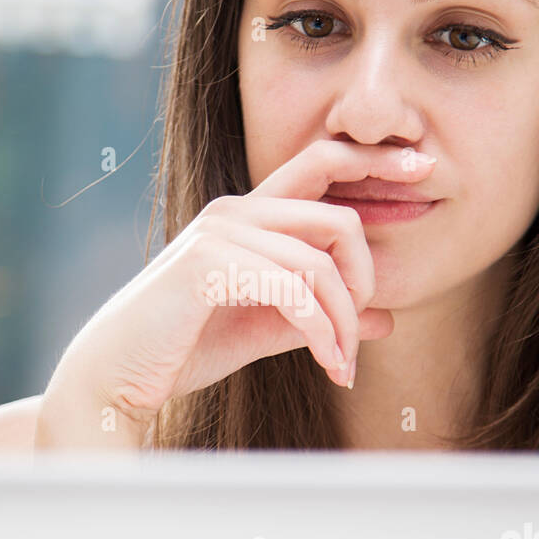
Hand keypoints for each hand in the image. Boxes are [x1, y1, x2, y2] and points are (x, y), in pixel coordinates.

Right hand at [34, 140, 436, 448]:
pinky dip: (321, 331)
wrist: (115, 377)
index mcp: (248, 214)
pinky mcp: (207, 265)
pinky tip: (328, 365)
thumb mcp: (267, 329)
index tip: (422, 168)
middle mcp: (235, 211)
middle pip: (338, 218)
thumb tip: (386, 319)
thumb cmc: (183, 349)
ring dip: (343, 322)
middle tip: (359, 334)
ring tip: (340, 365)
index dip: (374, 160)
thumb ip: (321, 315)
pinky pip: (293, 288)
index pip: (321, 164)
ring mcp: (219, 232)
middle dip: (366, 279)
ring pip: (321, 262)